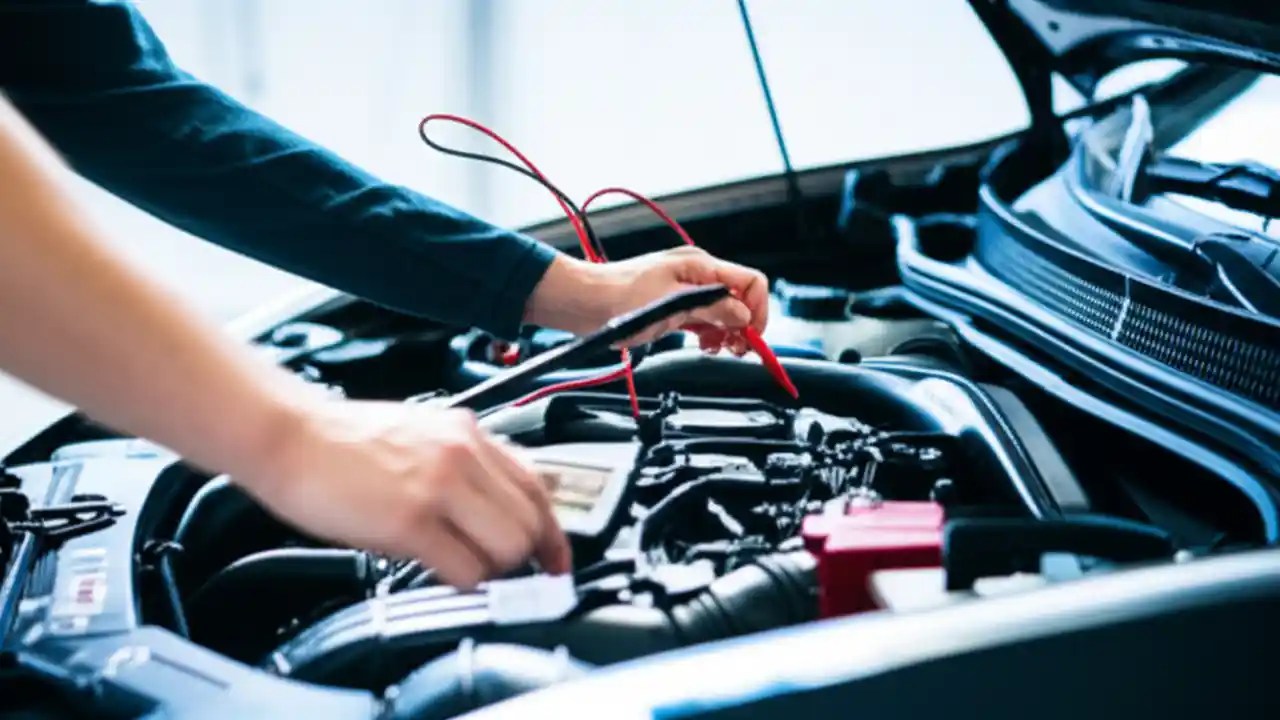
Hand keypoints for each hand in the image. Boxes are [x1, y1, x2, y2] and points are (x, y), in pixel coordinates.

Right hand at [234, 398, 571, 589]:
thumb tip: (499, 508)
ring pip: (507, 547)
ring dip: (494, 571)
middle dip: (524, 557)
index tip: (556, 557)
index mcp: (468, 432)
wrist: (288, 435)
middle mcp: (462, 453)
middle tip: (509, 574)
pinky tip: (446, 577)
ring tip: (469, 572)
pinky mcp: (410, 520)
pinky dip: (465, 584)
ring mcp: (438, 486)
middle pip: (529, 522)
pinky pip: (465, 568)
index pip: (537, 485)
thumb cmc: (344, 441)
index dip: (553, 530)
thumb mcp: (422, 433)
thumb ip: (465, 463)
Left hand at [526, 247, 769, 354]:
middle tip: (736, 350)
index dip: (758, 310)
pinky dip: (710, 332)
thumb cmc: (618, 300)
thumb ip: (711, 310)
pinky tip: (703, 344)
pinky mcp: (675, 304)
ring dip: (727, 332)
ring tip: (717, 349)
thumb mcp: (670, 307)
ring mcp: (686, 289)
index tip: (751, 337)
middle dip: (744, 325)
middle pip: (740, 298)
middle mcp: (697, 274)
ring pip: (724, 311)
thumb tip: (743, 315)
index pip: (750, 282)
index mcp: (700, 266)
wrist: (583, 302)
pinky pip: (705, 318)